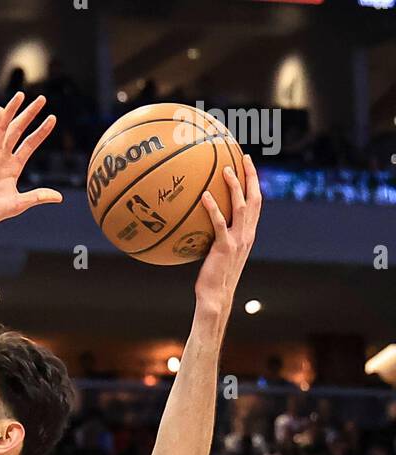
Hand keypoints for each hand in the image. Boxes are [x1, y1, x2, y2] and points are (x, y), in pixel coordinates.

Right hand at [0, 92, 61, 232]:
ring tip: (21, 95)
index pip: (29, 144)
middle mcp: (2, 158)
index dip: (41, 131)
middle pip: (18, 131)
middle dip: (29, 115)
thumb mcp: (18, 204)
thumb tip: (59, 197)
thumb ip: (37, 197)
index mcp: (13, 168)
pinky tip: (0, 112)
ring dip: (11, 112)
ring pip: (3, 129)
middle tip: (42, 99)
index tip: (52, 118)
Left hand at [195, 153, 261, 317]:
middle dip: (251, 176)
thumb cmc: (213, 277)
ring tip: (225, 169)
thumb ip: (216, 236)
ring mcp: (237, 240)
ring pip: (241, 207)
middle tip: (243, 157)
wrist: (216, 297)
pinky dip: (213, 208)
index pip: (257, 203)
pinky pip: (219, 223)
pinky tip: (204, 196)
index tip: (247, 164)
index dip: (254, 182)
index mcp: (248, 234)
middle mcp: (247, 234)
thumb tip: (199, 221)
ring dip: (235, 186)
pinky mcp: (224, 247)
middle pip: (255, 199)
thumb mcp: (219, 253)